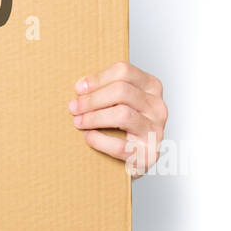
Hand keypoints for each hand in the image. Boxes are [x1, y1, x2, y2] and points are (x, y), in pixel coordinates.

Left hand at [68, 61, 166, 177]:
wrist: (138, 157)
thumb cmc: (126, 125)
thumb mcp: (122, 101)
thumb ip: (107, 90)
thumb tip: (81, 88)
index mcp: (151, 87)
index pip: (124, 72)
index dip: (98, 78)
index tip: (79, 88)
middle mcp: (157, 106)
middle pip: (121, 91)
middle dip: (92, 99)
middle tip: (74, 107)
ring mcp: (155, 130)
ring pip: (122, 115)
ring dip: (94, 117)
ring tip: (79, 121)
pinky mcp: (149, 154)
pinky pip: (120, 145)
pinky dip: (99, 140)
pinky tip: (89, 137)